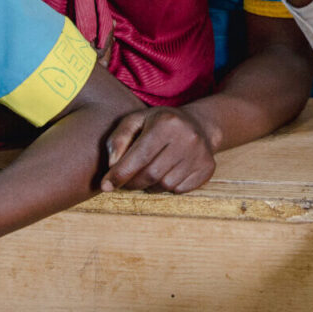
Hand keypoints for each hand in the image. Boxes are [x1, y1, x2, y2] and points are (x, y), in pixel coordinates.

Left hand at [102, 107, 216, 193]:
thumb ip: (119, 139)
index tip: (105, 186)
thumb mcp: (136, 121)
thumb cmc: (159, 124)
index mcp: (167, 122)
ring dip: (150, 185)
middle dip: (132, 183)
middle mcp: (187, 138)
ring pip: (165, 185)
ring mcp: (200, 154)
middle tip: (124, 182)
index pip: (139, 156)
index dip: (120, 174)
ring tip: (148, 173)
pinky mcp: (207, 169)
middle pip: (151, 174)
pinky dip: (167, 187)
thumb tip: (113, 165)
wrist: (198, 125)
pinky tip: (166, 173)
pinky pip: (179, 189)